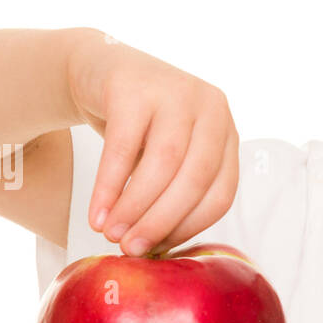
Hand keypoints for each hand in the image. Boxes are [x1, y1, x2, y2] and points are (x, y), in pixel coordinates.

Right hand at [66, 31, 238, 255]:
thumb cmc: (139, 127)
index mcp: (226, 132)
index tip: (159, 253)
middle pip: (195, 180)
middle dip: (161, 222)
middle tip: (131, 250)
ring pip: (162, 165)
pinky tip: (97, 213)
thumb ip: (174, 193)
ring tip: (111, 235)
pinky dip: (109, 187)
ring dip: (135, 208)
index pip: (221, 193)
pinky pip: (123, 149)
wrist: (97, 70)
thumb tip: (157, 251)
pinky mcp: (134, 88)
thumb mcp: (168, 156)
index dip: (189, 228)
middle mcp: (211, 108)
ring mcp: (175, 92)